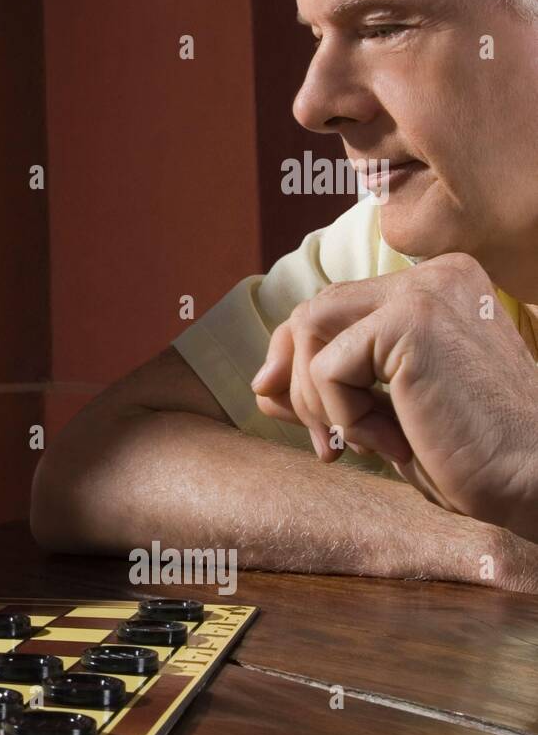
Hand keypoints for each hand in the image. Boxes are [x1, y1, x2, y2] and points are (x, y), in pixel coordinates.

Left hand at [251, 253, 537, 538]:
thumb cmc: (473, 457)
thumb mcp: (385, 417)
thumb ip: (327, 391)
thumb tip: (261, 386)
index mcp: (438, 288)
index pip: (334, 309)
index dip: (304, 365)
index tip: (317, 427)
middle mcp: (434, 276)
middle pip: (313, 312)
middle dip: (299, 381)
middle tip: (328, 446)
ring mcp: (423, 293)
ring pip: (310, 331)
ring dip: (317, 400)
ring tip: (362, 444)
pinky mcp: (412, 322)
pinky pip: (328, 366)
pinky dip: (342, 415)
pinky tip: (391, 443)